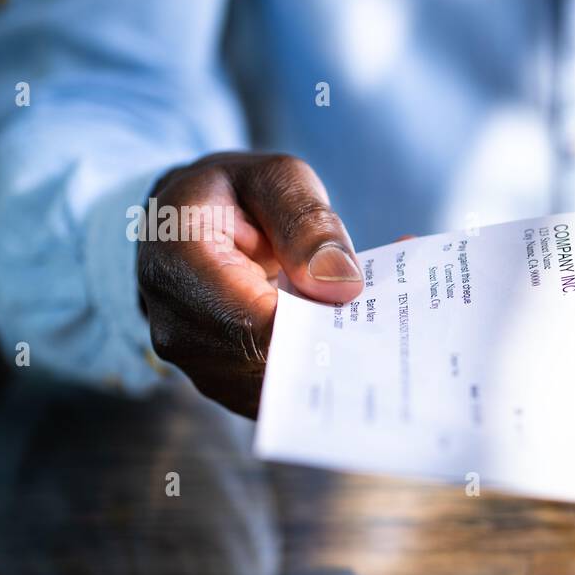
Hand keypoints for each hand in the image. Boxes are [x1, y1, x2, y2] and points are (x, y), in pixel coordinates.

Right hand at [137, 152, 362, 416]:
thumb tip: (341, 285)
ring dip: (336, 365)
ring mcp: (200, 365)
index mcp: (178, 266)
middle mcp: (178, 328)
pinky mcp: (227, 384)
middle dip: (337, 349)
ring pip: (282, 390)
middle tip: (397, 329)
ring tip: (385, 332)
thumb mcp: (273, 180)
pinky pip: (283, 394)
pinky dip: (324, 372)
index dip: (316, 327)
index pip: (253, 323)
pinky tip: (361, 343)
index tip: (371, 313)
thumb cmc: (234, 195)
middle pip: (269, 366)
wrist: (188, 225)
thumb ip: (305, 222)